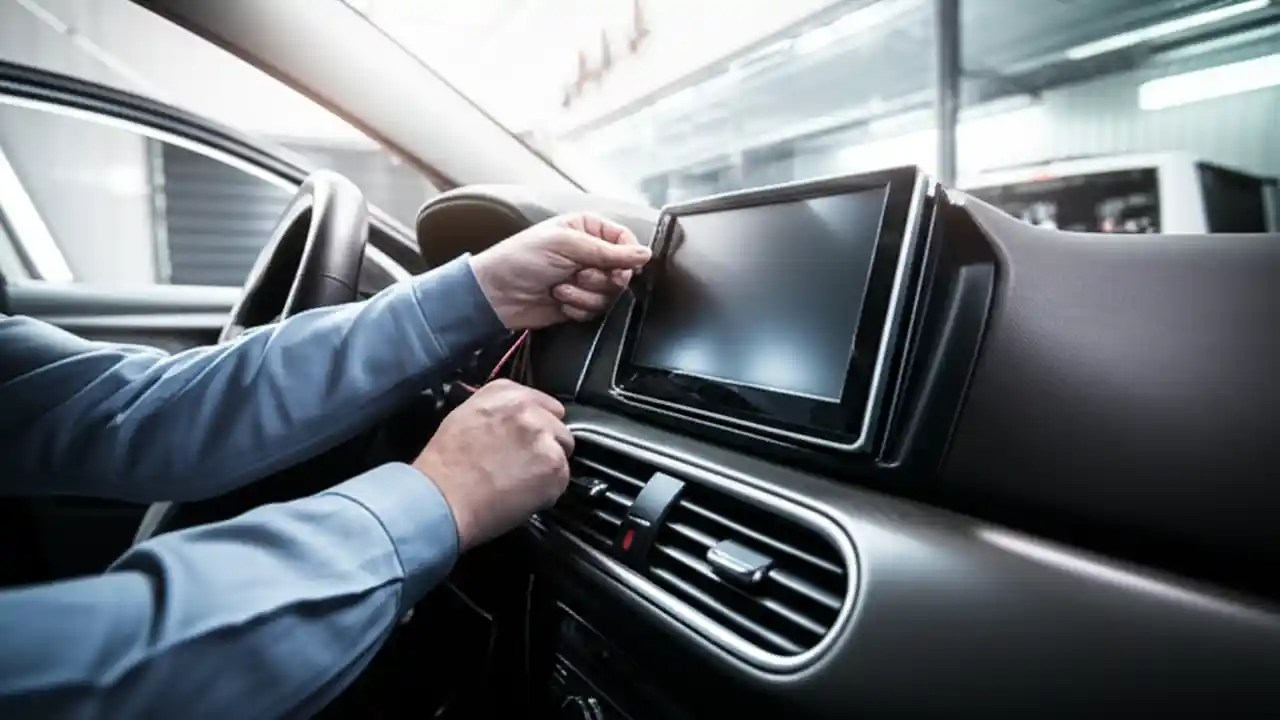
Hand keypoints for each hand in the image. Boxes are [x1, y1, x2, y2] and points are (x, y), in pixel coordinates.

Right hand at [412, 380, 573, 549]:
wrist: (442, 498)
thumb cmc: (445, 465)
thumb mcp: (466, 416)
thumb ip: (499, 411)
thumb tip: (518, 420)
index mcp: (507, 393)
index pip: (546, 405)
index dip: (538, 427)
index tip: (526, 442)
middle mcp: (529, 410)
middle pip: (559, 429)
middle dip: (546, 446)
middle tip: (520, 465)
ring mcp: (545, 438)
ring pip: (561, 455)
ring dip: (547, 469)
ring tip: (517, 483)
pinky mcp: (555, 467)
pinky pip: (561, 481)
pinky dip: (546, 493)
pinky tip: (520, 496)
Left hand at [470, 212, 651, 329]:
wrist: (496, 294)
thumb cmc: (522, 258)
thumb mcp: (566, 245)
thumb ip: (608, 251)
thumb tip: (645, 254)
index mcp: (589, 229)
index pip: (627, 240)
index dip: (627, 257)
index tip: (618, 268)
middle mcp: (591, 253)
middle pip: (623, 272)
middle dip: (599, 278)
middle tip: (577, 274)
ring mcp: (586, 280)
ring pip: (611, 294)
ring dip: (585, 294)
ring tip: (559, 288)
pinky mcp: (580, 303)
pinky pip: (597, 311)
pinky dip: (578, 308)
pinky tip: (559, 301)